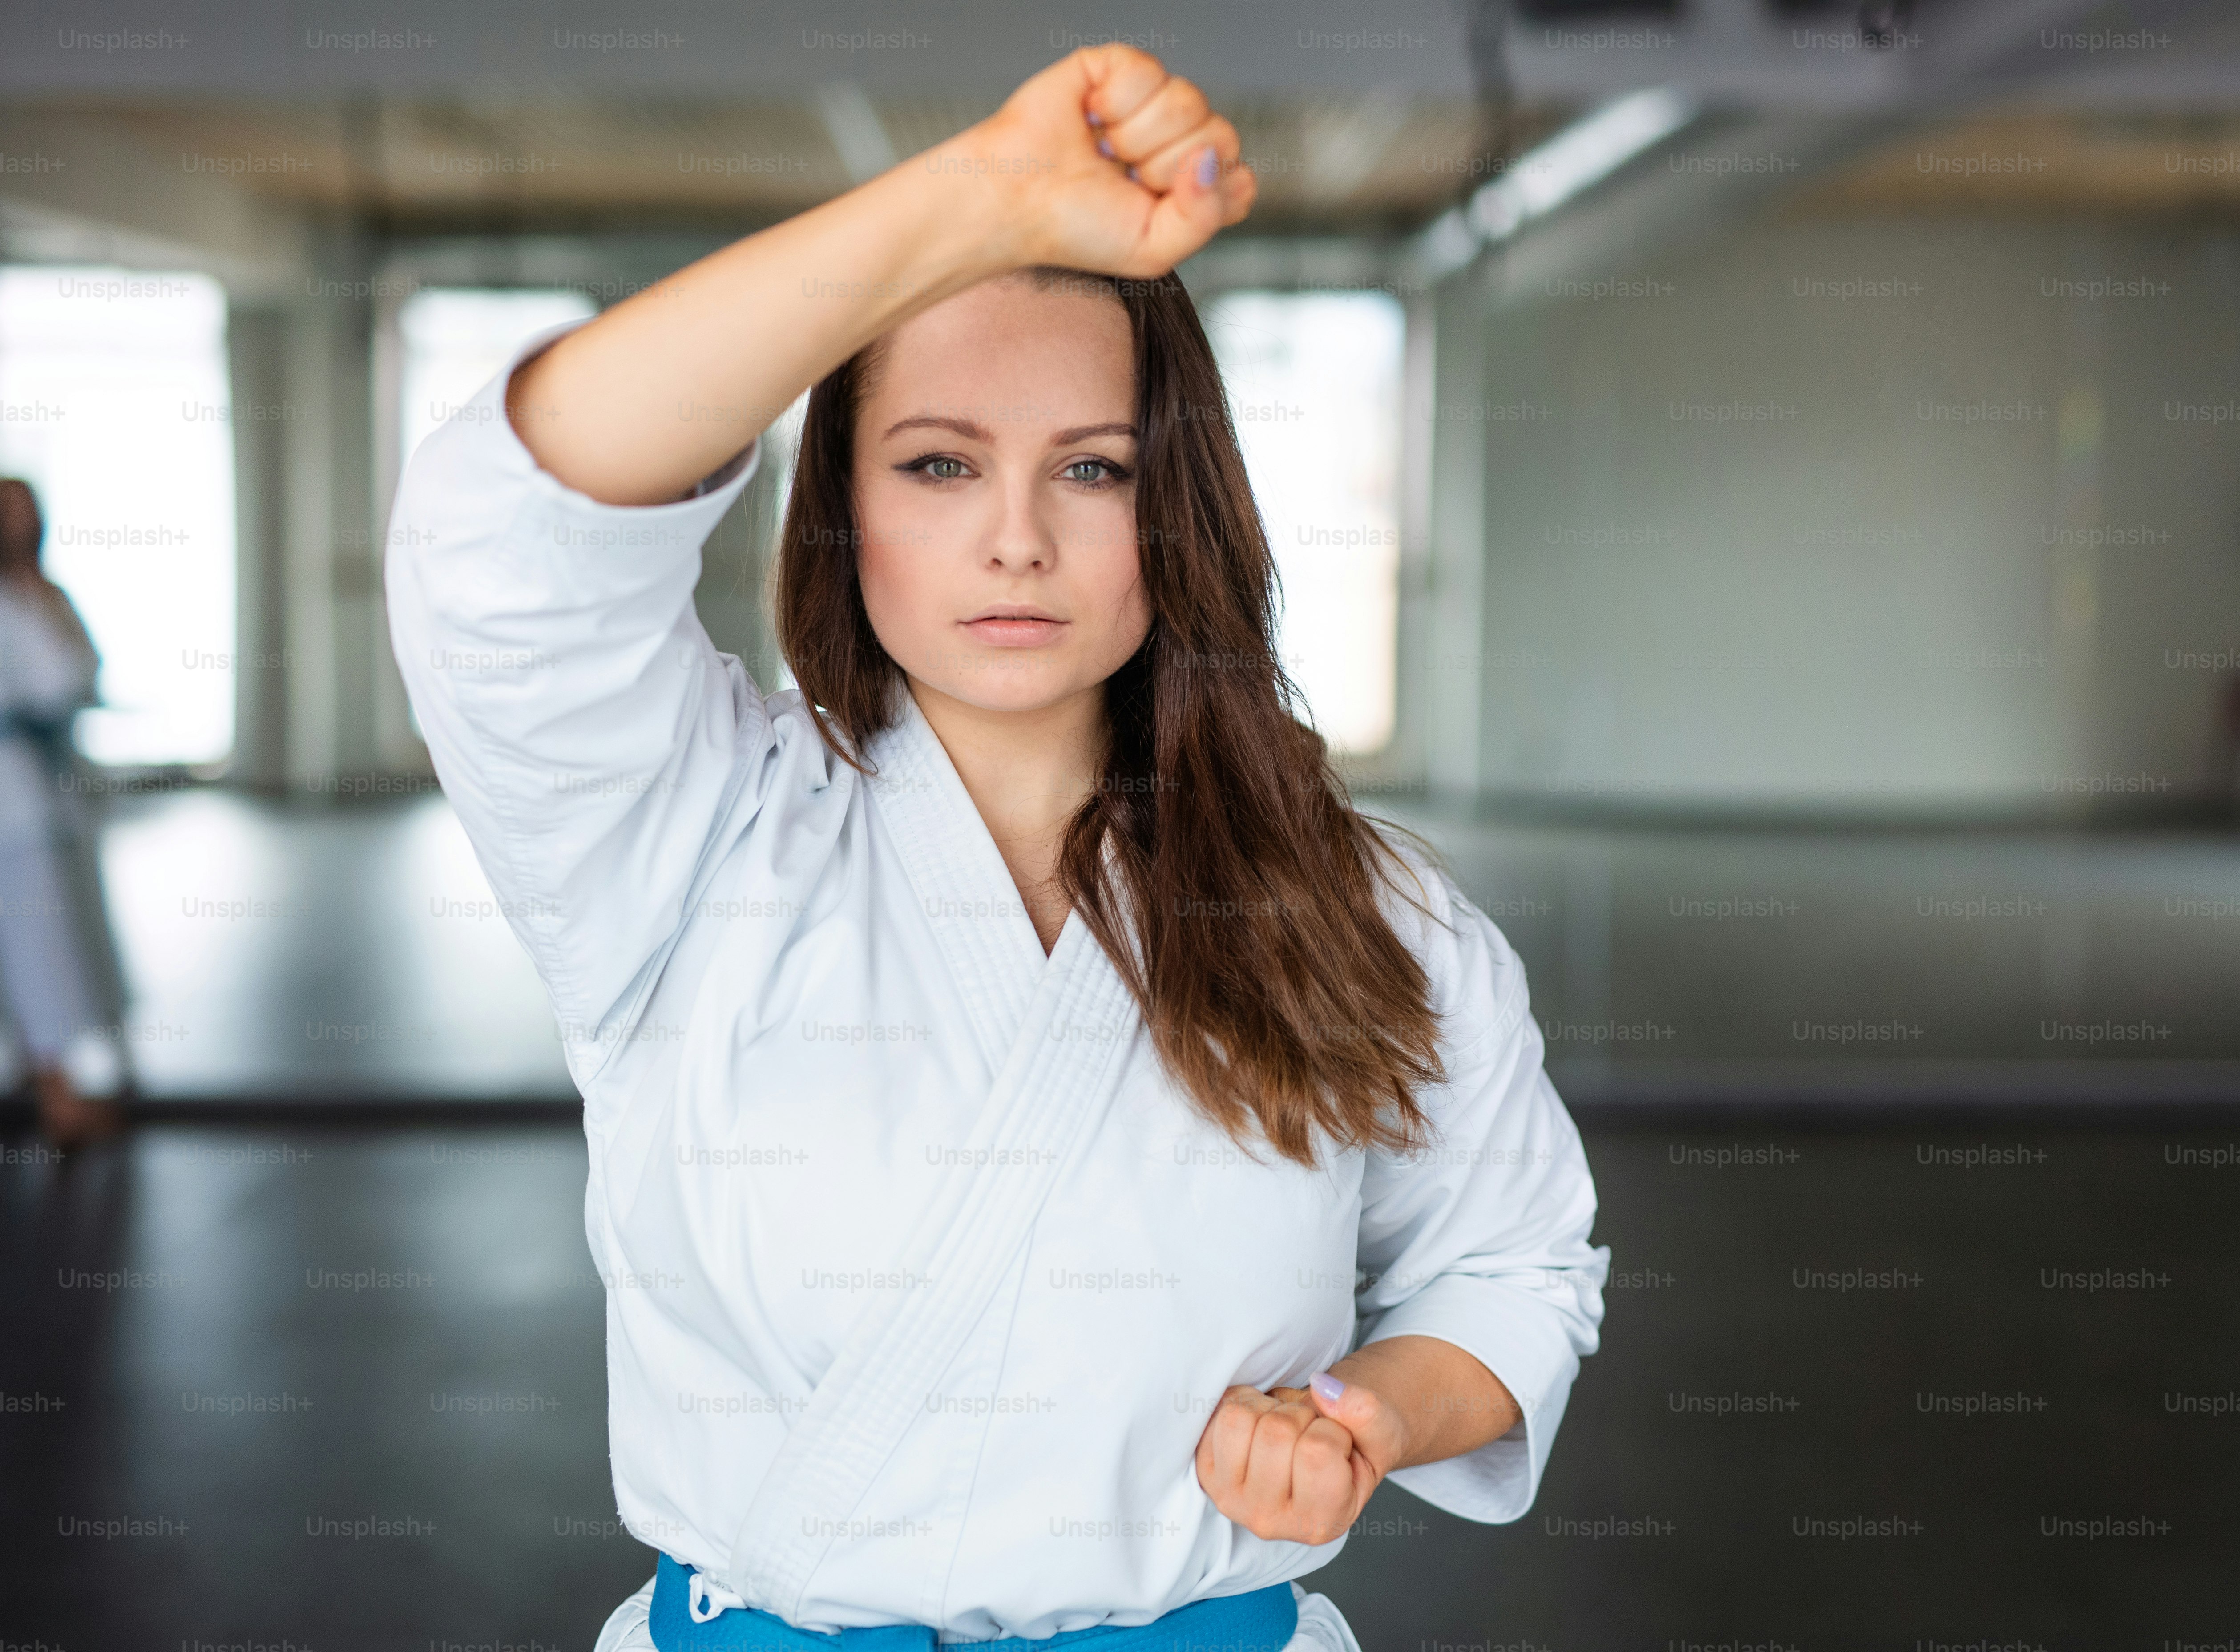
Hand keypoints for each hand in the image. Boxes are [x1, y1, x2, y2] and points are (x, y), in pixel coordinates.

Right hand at [951, 45, 1255, 277]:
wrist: (1016, 201)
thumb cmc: (1076, 229)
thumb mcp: (1154, 250)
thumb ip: (1206, 217)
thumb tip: (1208, 158)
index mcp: (1189, 185)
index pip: (1238, 175)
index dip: (1202, 193)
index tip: (1155, 206)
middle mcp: (1176, 140)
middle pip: (1219, 134)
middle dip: (1166, 166)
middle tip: (1121, 178)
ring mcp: (1151, 102)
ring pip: (1188, 100)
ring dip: (1137, 136)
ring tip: (1102, 150)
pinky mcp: (1118, 67)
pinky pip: (1149, 70)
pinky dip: (1116, 100)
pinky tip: (1090, 116)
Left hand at [1194, 1372, 1409, 1545]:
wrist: (1321, 1452)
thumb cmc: (1355, 1448)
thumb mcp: (1382, 1435)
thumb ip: (1366, 1414)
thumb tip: (1323, 1390)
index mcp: (1321, 1522)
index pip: (1317, 1451)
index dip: (1331, 1429)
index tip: (1337, 1442)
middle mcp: (1270, 1522)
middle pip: (1276, 1432)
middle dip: (1300, 1415)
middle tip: (1309, 1431)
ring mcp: (1232, 1500)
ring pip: (1241, 1419)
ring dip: (1269, 1407)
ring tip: (1286, 1427)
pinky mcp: (1208, 1473)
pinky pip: (1218, 1413)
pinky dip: (1244, 1402)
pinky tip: (1261, 1424)